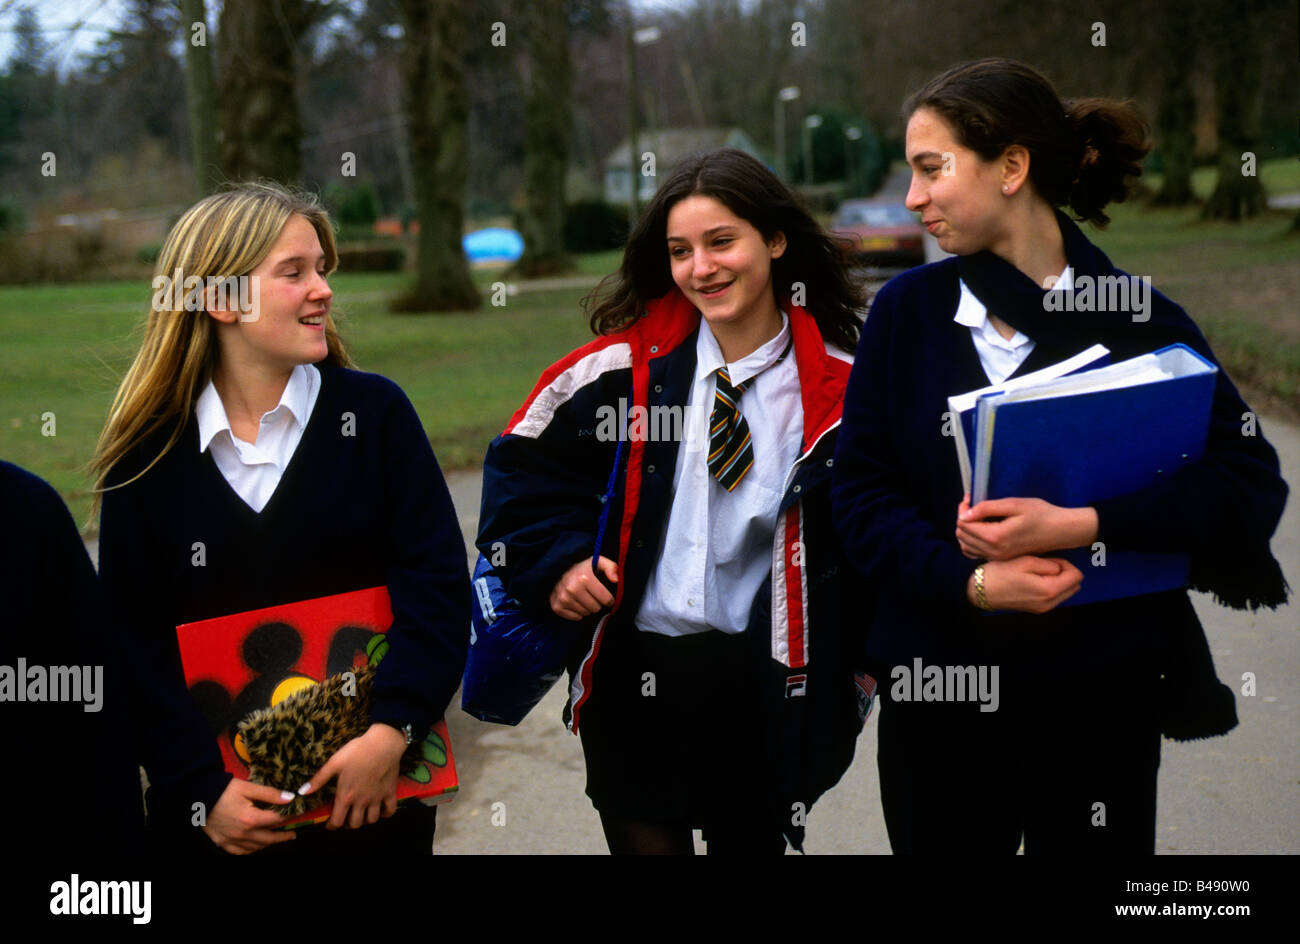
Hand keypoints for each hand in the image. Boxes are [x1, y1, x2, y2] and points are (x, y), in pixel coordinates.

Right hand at [202, 778, 298, 853]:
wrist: (197, 797)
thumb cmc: (224, 790)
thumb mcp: (248, 788)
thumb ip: (270, 794)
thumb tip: (290, 798)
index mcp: (250, 819)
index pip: (276, 820)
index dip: (288, 817)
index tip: (296, 814)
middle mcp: (243, 834)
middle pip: (268, 838)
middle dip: (282, 836)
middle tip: (292, 834)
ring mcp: (232, 841)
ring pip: (256, 847)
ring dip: (268, 843)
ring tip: (276, 838)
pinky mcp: (223, 843)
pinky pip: (241, 852)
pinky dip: (252, 849)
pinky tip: (256, 845)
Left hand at [299, 723, 406, 829]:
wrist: (382, 744)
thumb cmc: (357, 751)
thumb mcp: (334, 762)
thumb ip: (319, 779)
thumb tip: (302, 792)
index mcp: (346, 796)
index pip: (337, 821)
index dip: (331, 826)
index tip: (329, 824)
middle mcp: (361, 801)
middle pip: (355, 824)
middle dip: (348, 824)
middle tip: (346, 817)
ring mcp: (377, 798)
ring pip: (372, 820)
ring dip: (366, 820)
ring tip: (362, 814)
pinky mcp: (390, 793)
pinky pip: (390, 810)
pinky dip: (385, 814)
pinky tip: (381, 810)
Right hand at [549, 556, 618, 620]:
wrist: (558, 571)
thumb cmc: (582, 569)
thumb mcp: (598, 562)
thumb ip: (611, 567)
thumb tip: (616, 580)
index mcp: (584, 578)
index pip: (606, 600)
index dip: (609, 599)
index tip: (604, 594)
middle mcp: (572, 589)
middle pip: (596, 608)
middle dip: (597, 603)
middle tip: (592, 595)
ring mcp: (563, 598)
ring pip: (586, 613)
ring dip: (587, 608)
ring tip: (583, 597)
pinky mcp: (556, 606)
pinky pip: (576, 618)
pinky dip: (578, 613)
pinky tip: (575, 603)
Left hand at [956, 494, 1097, 560]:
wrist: (1060, 531)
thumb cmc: (1041, 513)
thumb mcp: (1014, 504)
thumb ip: (987, 508)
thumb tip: (965, 514)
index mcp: (994, 537)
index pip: (963, 524)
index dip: (962, 508)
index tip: (970, 497)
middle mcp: (992, 551)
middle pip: (961, 535)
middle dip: (963, 517)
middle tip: (973, 504)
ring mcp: (996, 557)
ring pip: (965, 545)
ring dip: (966, 529)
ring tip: (977, 515)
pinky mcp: (1000, 559)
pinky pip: (974, 552)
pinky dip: (971, 541)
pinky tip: (981, 528)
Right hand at [967, 556, 1083, 613]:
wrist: (980, 591)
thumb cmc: (1000, 573)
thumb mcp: (1025, 561)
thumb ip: (1049, 564)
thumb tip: (1060, 568)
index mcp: (1049, 590)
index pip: (1076, 576)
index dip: (1066, 564)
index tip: (1048, 559)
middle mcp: (1050, 603)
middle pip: (1075, 585)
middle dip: (1065, 573)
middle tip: (1045, 565)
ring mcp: (1044, 609)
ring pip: (1066, 592)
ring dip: (1058, 580)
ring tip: (1037, 572)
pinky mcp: (1037, 610)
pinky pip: (1055, 597)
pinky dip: (1051, 587)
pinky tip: (1033, 580)